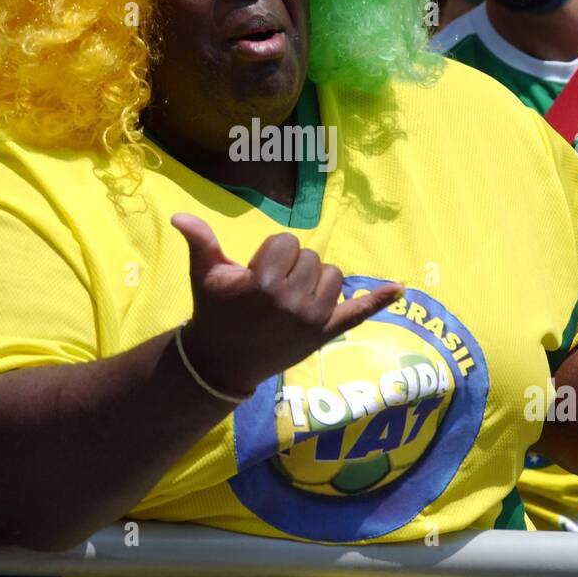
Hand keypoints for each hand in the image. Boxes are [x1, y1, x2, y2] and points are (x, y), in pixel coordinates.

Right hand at [171, 213, 402, 398]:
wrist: (222, 360)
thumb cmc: (215, 311)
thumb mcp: (205, 275)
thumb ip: (200, 242)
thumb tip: (179, 215)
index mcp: (265, 283)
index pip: (286, 243)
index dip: (269, 254)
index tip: (253, 276)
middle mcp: (294, 301)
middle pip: (311, 257)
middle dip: (291, 268)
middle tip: (267, 293)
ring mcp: (313, 319)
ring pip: (332, 276)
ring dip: (314, 281)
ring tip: (288, 300)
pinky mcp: (326, 333)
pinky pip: (358, 312)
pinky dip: (379, 300)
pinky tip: (399, 289)